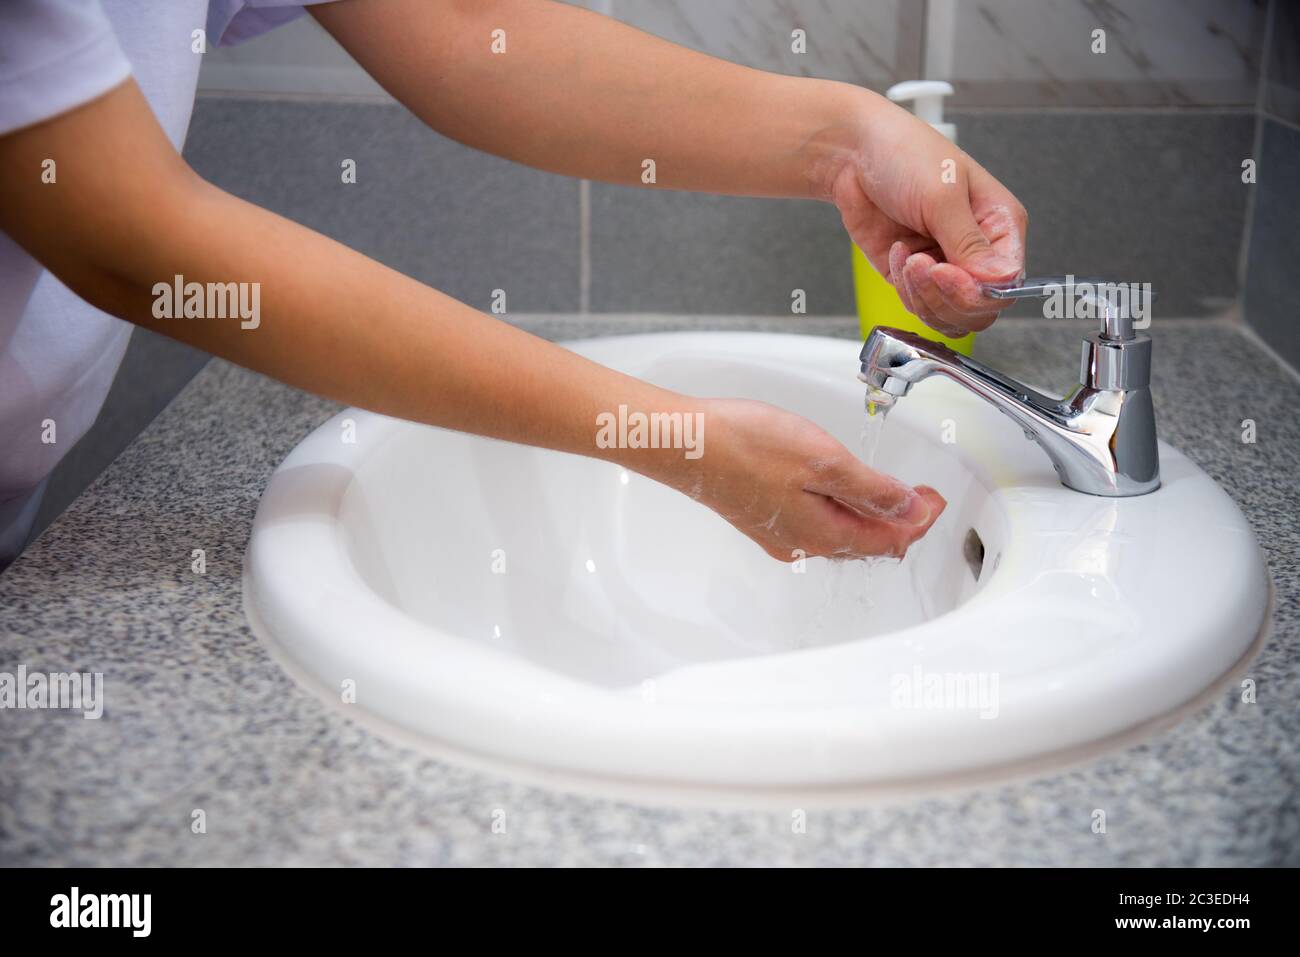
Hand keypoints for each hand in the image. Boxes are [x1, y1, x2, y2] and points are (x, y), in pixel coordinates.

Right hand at [650, 398, 945, 561]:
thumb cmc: (746, 447)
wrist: (685, 445)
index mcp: (823, 535)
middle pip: (867, 544)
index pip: (889, 539)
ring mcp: (779, 534)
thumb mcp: (824, 461)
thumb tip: (909, 511)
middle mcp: (802, 544)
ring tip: (891, 493)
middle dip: (901, 522)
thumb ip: (871, 491)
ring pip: (842, 536)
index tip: (936, 498)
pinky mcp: (762, 518)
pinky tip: (842, 492)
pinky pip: (818, 525)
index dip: (920, 519)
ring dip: (872, 517)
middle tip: (922, 497)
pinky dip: (843, 512)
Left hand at [821, 92, 1027, 337]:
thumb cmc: (904, 154)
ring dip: (923, 294)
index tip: (946, 271)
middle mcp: (976, 250)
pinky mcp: (912, 276)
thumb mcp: (942, 193)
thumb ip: (969, 243)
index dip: (978, 289)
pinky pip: (917, 306)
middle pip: (978, 307)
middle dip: (946, 295)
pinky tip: (897, 252)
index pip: (1007, 282)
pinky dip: (904, 289)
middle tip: (922, 264)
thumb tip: (999, 280)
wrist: (853, 153)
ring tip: (908, 257)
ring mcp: (944, 265)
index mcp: (998, 225)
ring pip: (947, 314)